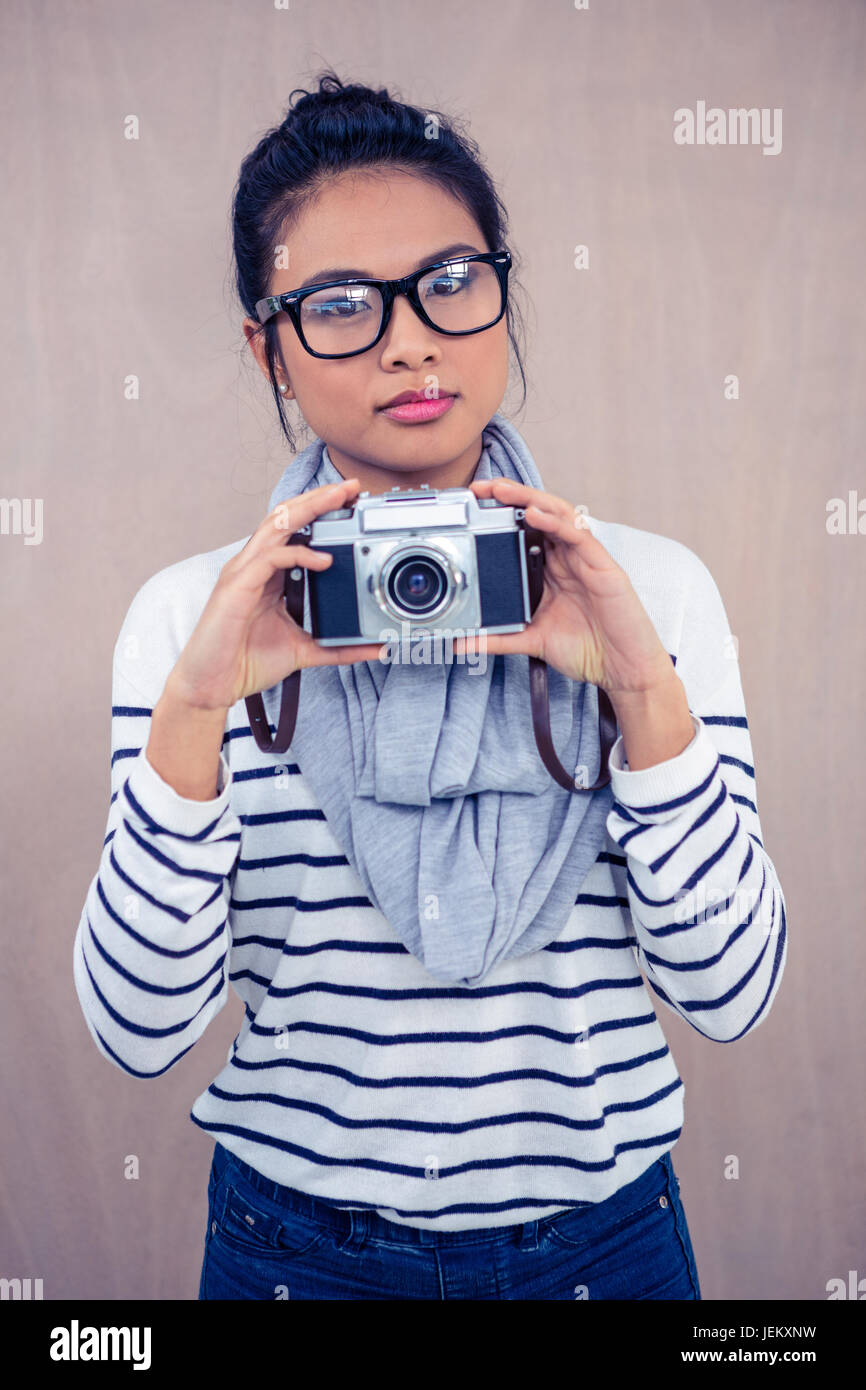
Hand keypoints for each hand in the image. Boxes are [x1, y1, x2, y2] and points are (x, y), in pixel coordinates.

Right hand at [168, 478, 384, 710]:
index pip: (294, 529)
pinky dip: (298, 554)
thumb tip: (375, 647)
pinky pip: (270, 557)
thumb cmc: (246, 662)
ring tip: (339, 499)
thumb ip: (338, 647)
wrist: (213, 685)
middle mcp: (254, 565)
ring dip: (309, 508)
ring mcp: (243, 572)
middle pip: (285, 516)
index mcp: (267, 574)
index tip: (352, 503)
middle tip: (351, 487)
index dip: (320, 511)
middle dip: (319, 498)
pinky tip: (323, 559)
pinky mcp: (237, 586)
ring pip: (276, 525)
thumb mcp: (304, 650)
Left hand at [452, 476, 675, 697]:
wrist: (622, 670)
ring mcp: (586, 560)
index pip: (526, 530)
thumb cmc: (587, 650)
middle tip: (481, 487)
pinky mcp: (604, 567)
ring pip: (559, 516)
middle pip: (540, 515)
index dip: (502, 514)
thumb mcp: (533, 641)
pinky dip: (558, 523)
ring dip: (531, 499)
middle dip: (512, 496)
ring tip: (503, 490)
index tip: (473, 507)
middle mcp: (568, 559)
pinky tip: (536, 514)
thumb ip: (499, 638)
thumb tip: (464, 642)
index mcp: (551, 570)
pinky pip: (580, 537)